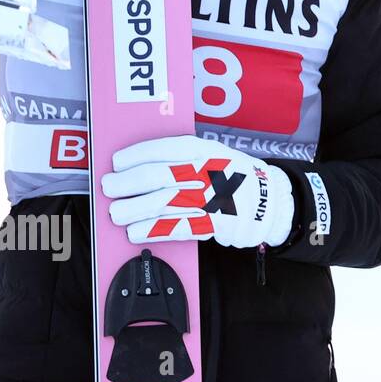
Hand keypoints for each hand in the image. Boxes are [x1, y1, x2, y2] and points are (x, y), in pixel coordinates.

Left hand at [101, 135, 293, 249]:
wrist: (270, 202)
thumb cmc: (236, 177)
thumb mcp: (216, 156)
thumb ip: (185, 158)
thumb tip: (142, 164)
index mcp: (206, 151)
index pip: (164, 149)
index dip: (136, 156)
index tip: (116, 162)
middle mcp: (207, 172)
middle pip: (157, 176)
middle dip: (126, 183)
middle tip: (110, 187)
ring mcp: (211, 198)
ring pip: (162, 203)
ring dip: (133, 210)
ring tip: (117, 213)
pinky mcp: (214, 223)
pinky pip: (177, 227)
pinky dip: (153, 230)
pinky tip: (137, 232)